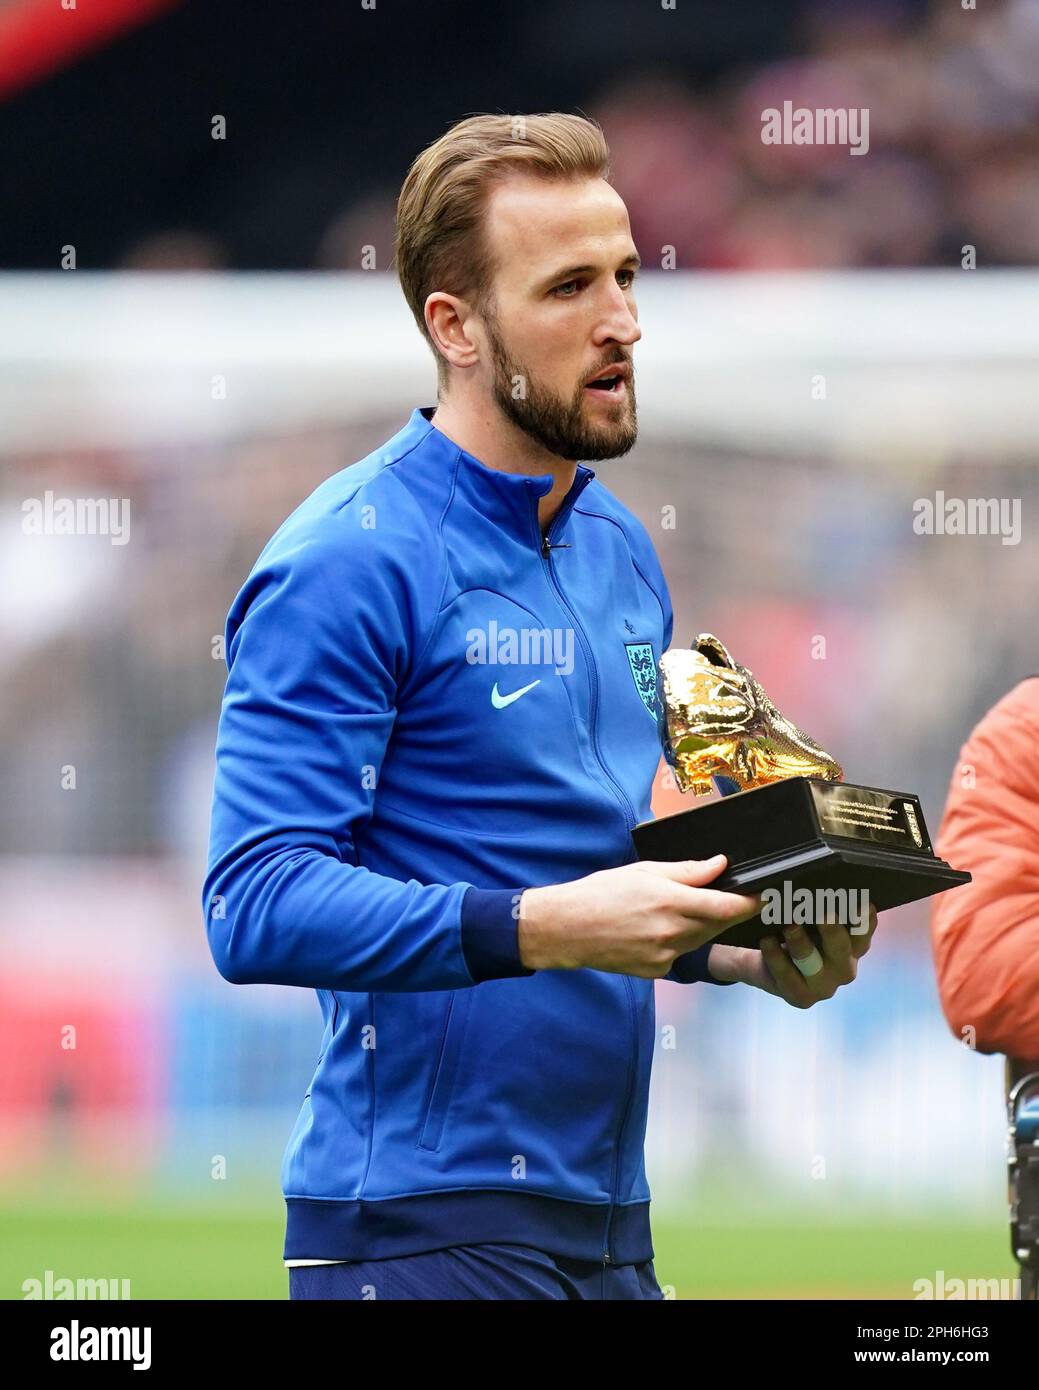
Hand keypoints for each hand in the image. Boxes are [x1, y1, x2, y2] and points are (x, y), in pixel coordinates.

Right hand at [518, 855, 761, 977]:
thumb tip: (719, 865)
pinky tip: (657, 929)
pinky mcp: (656, 971)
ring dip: (704, 925)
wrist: (567, 929)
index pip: (726, 907)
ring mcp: (665, 955)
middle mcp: (672, 932)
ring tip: (682, 909)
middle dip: (728, 912)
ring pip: (700, 939)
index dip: (750, 903)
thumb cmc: (601, 893)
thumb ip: (687, 872)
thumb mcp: (644, 872)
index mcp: (671, 902)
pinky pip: (680, 953)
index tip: (763, 896)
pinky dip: (679, 940)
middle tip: (729, 898)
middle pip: (718, 925)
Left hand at [708, 905, 877, 1006]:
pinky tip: (767, 940)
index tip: (861, 903)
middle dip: (832, 929)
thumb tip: (818, 881)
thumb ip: (819, 904)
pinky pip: (787, 976)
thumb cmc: (793, 929)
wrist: (763, 959)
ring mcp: (824, 986)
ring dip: (801, 942)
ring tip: (789, 925)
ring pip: (813, 963)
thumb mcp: (808, 916)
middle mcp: (844, 967)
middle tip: (822, 912)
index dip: (864, 919)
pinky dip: (775, 956)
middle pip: (842, 948)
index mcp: (853, 945)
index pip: (864, 931)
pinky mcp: (801, 997)